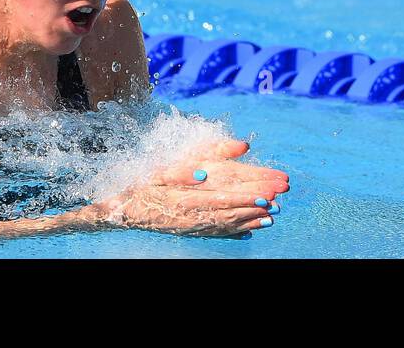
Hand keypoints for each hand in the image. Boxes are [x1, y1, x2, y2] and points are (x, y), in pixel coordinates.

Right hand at [100, 138, 288, 237]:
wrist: (127, 212)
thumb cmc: (144, 188)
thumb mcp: (159, 173)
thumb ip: (183, 171)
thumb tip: (204, 172)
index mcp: (186, 199)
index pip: (222, 198)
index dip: (244, 198)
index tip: (265, 195)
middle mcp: (193, 216)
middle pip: (229, 212)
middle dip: (253, 208)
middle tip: (277, 205)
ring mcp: (194, 226)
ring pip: (226, 224)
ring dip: (249, 220)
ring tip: (272, 217)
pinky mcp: (194, 231)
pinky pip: (219, 232)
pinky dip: (237, 231)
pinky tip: (252, 230)